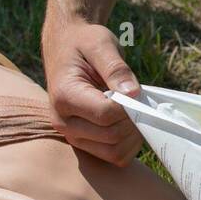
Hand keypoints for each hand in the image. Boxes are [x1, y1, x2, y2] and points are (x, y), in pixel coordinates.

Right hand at [41, 20, 142, 165]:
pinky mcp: (84, 143)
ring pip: (115, 153)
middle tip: (137, 99)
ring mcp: (72, 136)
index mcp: (64, 96)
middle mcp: (63, 122)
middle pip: (113, 137)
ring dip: (133, 135)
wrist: (66, 47)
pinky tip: (128, 121)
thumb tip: (133, 94)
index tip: (134, 89)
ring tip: (132, 110)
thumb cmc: (84, 43)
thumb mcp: (100, 44)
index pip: (106, 114)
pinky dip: (128, 143)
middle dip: (134, 120)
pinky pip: (114, 156)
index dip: (129, 105)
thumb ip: (116, 68)